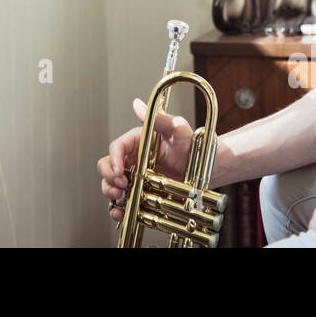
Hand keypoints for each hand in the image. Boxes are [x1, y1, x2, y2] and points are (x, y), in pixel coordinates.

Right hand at [97, 98, 194, 222]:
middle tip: (121, 186)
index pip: (117, 148)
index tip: (119, 172)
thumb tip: (137, 104)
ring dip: (110, 192)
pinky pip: (124, 200)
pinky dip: (118, 208)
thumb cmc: (192, 146)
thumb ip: (159, 118)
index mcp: (137, 141)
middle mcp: (133, 159)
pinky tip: (120, 212)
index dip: (113, 160)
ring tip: (119, 198)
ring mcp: (136, 177)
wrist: (207, 168)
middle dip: (109, 176)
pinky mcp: (141, 192)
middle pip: (108, 166)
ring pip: (112, 184)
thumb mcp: (178, 129)